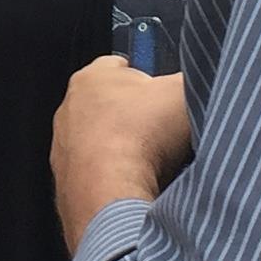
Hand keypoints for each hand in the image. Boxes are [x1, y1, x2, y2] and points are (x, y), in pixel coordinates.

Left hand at [50, 58, 191, 250]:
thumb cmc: (142, 136)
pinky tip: (134, 183)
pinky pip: (95, 174)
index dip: (148, 80)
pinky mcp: (66, 181)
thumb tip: (196, 81)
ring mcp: (63, 147)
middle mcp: (69, 108)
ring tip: (151, 162)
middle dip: (135, 116)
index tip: (163, 95)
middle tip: (162, 130)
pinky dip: (113, 177)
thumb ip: (190, 79)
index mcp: (93, 77)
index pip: (120, 67)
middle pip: (110, 105)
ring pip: (100, 141)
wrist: (113, 193)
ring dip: (122, 149)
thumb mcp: (183, 92)